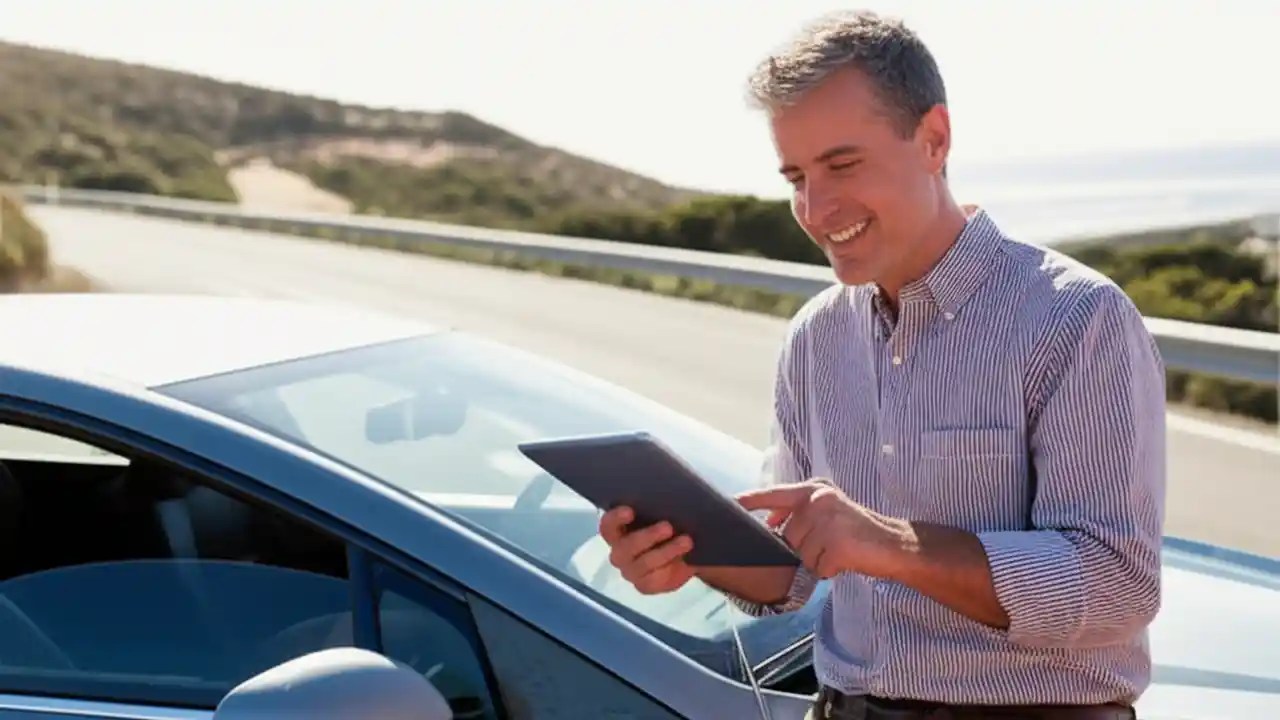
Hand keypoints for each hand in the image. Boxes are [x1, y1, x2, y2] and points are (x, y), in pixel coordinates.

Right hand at [599, 506, 696, 593]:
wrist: (685, 552)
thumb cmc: (668, 525)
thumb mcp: (664, 513)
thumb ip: (657, 506)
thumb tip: (667, 491)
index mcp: (618, 530)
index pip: (608, 525)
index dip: (616, 519)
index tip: (631, 511)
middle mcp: (619, 551)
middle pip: (625, 547)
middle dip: (647, 536)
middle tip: (668, 527)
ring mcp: (630, 570)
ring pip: (642, 564)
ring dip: (665, 551)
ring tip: (686, 541)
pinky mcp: (643, 585)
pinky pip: (653, 580)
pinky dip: (669, 567)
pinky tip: (684, 561)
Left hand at [736, 480, 901, 579]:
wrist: (894, 544)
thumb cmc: (856, 531)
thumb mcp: (827, 512)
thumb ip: (799, 515)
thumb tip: (769, 527)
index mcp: (814, 490)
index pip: (775, 494)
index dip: (752, 500)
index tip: (731, 504)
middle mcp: (820, 500)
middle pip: (787, 536)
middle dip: (803, 548)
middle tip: (828, 544)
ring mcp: (829, 521)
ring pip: (801, 554)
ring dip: (816, 560)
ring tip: (838, 551)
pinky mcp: (837, 544)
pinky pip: (817, 568)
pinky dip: (829, 570)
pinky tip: (844, 560)